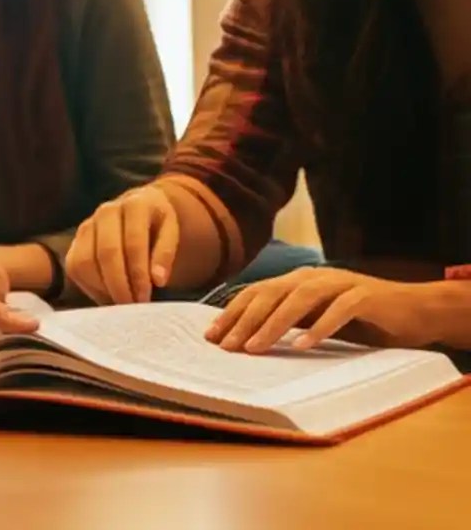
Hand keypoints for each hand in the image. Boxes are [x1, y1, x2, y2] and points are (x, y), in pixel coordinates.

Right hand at [66, 184, 178, 304]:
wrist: (136, 209)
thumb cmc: (156, 224)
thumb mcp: (171, 231)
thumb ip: (166, 252)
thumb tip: (158, 280)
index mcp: (134, 204)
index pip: (134, 244)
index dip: (139, 274)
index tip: (145, 298)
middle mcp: (106, 211)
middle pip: (106, 253)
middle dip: (120, 285)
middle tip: (132, 306)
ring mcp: (86, 226)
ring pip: (85, 262)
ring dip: (103, 288)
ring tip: (121, 303)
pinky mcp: (74, 241)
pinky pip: (74, 268)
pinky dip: (89, 287)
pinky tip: (108, 295)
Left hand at [204, 268, 438, 352]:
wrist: (413, 310)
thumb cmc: (357, 318)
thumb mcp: (313, 318)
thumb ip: (285, 320)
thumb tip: (243, 337)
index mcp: (297, 281)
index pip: (256, 293)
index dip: (232, 313)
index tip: (211, 337)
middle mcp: (314, 277)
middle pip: (271, 294)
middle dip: (245, 321)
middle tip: (228, 347)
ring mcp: (340, 284)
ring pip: (300, 299)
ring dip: (274, 324)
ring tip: (255, 348)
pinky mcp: (366, 296)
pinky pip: (340, 309)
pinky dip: (320, 326)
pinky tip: (303, 344)